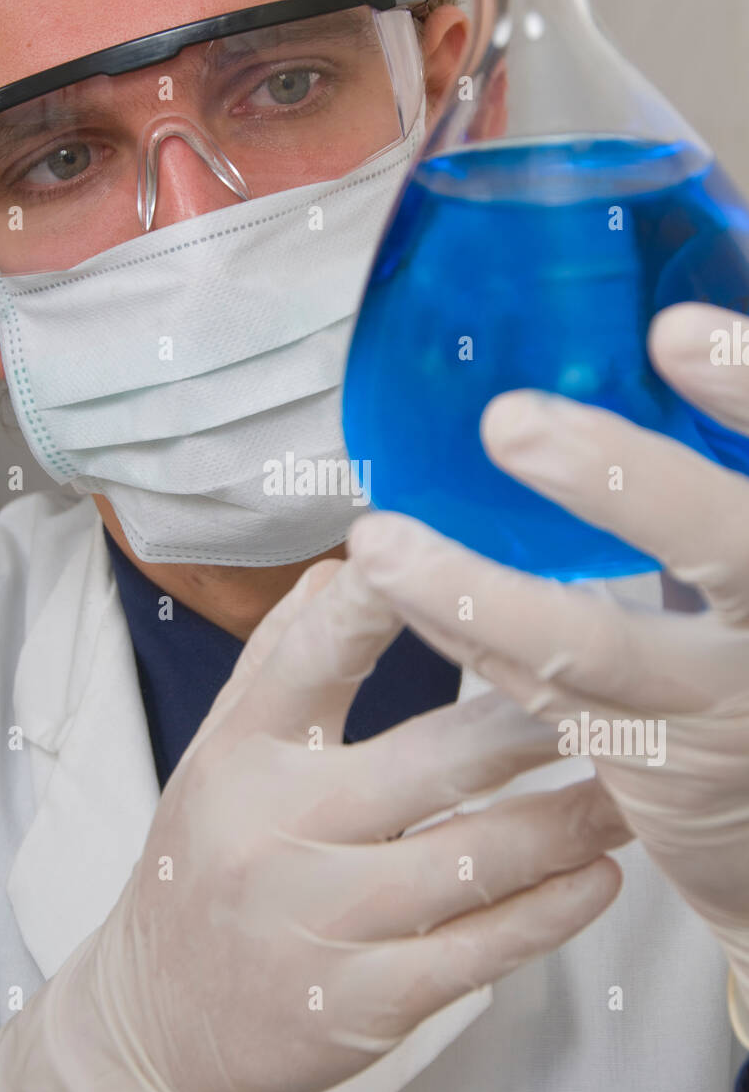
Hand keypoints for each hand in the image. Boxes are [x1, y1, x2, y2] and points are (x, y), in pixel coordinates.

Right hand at [0, 544, 628, 1091]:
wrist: (153, 1024)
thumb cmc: (198, 869)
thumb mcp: (217, 754)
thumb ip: (277, 658)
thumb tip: (337, 570)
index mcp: (241, 755)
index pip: (308, 662)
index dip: (376, 605)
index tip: (443, 556)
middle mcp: (276, 831)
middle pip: (430, 763)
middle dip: (532, 726)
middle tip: (609, 691)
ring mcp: (320, 922)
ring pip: (473, 860)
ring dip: (568, 822)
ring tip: (626, 789)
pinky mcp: (362, 1001)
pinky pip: (477, 950)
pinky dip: (551, 913)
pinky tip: (598, 877)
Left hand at [347, 301, 748, 1041]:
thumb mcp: (745, 544)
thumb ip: (719, 457)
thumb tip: (665, 322)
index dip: (748, 387)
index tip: (672, 331)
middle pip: (726, 550)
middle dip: (620, 483)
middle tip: (508, 424)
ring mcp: (719, 713)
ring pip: (595, 650)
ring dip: (476, 591)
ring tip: (380, 541)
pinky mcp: (651, 769)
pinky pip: (540, 692)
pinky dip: (467, 634)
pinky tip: (400, 586)